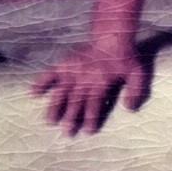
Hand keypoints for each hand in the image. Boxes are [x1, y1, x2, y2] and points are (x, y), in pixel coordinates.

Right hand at [31, 41, 148, 136]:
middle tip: (67, 133)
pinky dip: (41, 82)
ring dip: (55, 106)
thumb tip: (129, 109)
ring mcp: (72, 71)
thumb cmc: (126, 59)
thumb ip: (136, 91)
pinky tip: (33, 93)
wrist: (112, 37)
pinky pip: (50, 73)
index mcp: (100, 82)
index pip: (94, 103)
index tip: (88, 132)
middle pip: (76, 101)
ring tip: (50, 121)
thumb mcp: (138, 74)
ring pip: (61, 91)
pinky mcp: (65, 64)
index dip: (91, 118)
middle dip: (71, 118)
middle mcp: (84, 78)